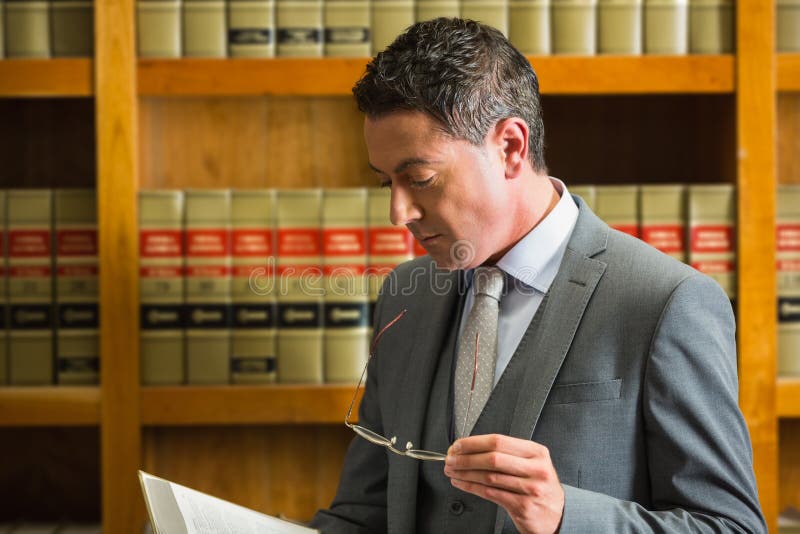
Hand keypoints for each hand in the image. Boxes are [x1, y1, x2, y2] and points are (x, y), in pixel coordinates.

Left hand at [443, 434, 563, 533]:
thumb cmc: (539, 486)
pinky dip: (472, 487)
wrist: (559, 514)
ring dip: (465, 473)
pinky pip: (491, 494)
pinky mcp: (523, 506)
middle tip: (451, 459)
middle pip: (493, 458)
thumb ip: (507, 454)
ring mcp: (530, 488)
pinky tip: (462, 483)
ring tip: (452, 471)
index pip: (499, 441)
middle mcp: (535, 468)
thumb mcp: (531, 464)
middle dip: (466, 458)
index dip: (474, 443)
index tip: (458, 445)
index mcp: (536, 452)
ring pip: (489, 477)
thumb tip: (470, 448)